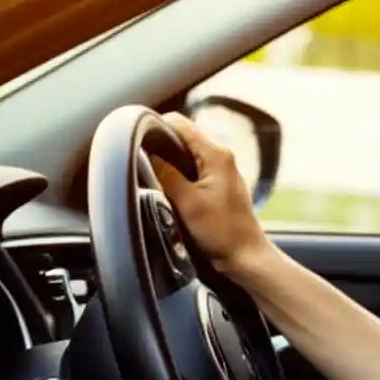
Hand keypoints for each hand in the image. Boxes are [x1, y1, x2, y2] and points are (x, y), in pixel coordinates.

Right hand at [149, 112, 272, 279]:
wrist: (244, 255)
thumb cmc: (222, 231)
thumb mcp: (188, 202)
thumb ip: (167, 174)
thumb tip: (148, 152)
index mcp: (216, 155)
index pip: (180, 124)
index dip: (156, 126)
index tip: (136, 137)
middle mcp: (221, 157)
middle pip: (182, 138)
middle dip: (161, 145)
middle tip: (139, 160)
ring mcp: (221, 170)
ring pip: (186, 154)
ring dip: (169, 161)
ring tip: (150, 173)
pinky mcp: (218, 184)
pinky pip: (193, 169)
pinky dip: (178, 173)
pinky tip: (167, 186)